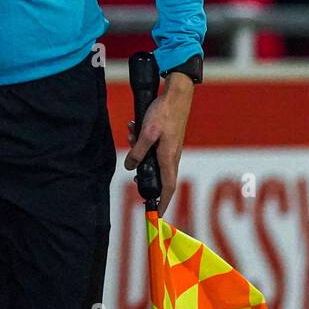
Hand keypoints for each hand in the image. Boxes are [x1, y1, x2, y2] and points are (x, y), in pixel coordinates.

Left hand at [123, 73, 193, 217]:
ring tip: (131, 137)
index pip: (168, 187)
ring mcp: (171, 148)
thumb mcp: (147, 133)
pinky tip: (134, 130)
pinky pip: (154, 149)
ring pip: (154, 160)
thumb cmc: (164, 112)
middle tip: (135, 178)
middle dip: (146, 179)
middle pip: (161, 177)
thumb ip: (138, 151)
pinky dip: (143, 144)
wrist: (178, 94)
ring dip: (140, 154)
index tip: (156, 214)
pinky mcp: (169, 140)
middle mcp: (172, 156)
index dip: (163, 202)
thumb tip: (130, 167)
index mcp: (169, 157)